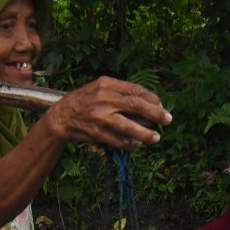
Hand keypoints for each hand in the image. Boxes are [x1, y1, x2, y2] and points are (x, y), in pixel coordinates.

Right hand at [47, 77, 171, 149]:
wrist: (60, 117)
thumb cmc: (84, 101)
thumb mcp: (100, 88)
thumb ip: (119, 92)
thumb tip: (146, 102)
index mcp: (107, 84)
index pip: (135, 90)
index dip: (151, 99)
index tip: (161, 105)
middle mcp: (104, 99)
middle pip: (135, 105)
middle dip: (155, 113)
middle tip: (168, 120)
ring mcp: (99, 116)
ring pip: (127, 126)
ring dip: (145, 133)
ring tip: (156, 138)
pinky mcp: (96, 132)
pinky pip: (117, 140)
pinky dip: (129, 144)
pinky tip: (137, 145)